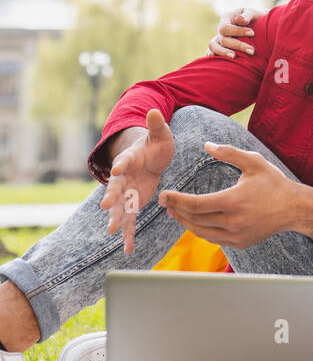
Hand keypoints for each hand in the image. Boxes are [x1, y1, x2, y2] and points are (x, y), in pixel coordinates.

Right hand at [101, 109, 174, 254]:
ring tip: (112, 231)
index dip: (120, 165)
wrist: (150, 158)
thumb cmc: (155, 144)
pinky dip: (128, 235)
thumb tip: (154, 110)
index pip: (123, 161)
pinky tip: (128, 249)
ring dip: (116, 218)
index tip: (116, 170)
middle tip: (105, 205)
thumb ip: (156, 125)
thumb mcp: (160, 134)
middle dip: (111, 196)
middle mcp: (123, 177)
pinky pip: (129, 221)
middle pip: (116, 187)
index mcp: (129, 159)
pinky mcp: (132, 203)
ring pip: (119, 207)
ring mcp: (126, 192)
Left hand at [158, 142, 312, 250]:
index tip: (165, 194)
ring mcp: (237, 235)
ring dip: (186, 222)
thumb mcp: (253, 162)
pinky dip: (201, 230)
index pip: (196, 204)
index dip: (177, 200)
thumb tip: (207, 145)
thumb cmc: (274, 183)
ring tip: (175, 212)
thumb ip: (229, 153)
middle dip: (177, 210)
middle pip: (195, 219)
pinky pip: (213, 238)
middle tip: (165, 202)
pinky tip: (194, 221)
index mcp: (234, 201)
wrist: (294, 208)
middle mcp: (233, 221)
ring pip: (202, 232)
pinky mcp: (240, 243)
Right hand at [206, 7, 262, 58]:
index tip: (253, 33)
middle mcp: (221, 29)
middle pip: (223, 39)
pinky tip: (219, 61)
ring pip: (213, 46)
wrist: (259, 27)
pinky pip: (212, 52)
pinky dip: (212, 56)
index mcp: (227, 18)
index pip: (226, 27)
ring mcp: (219, 39)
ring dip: (223, 52)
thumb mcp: (253, 13)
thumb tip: (240, 19)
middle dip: (237, 45)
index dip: (238, 31)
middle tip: (252, 51)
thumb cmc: (256, 18)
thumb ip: (248, 14)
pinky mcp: (220, 48)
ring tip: (234, 57)